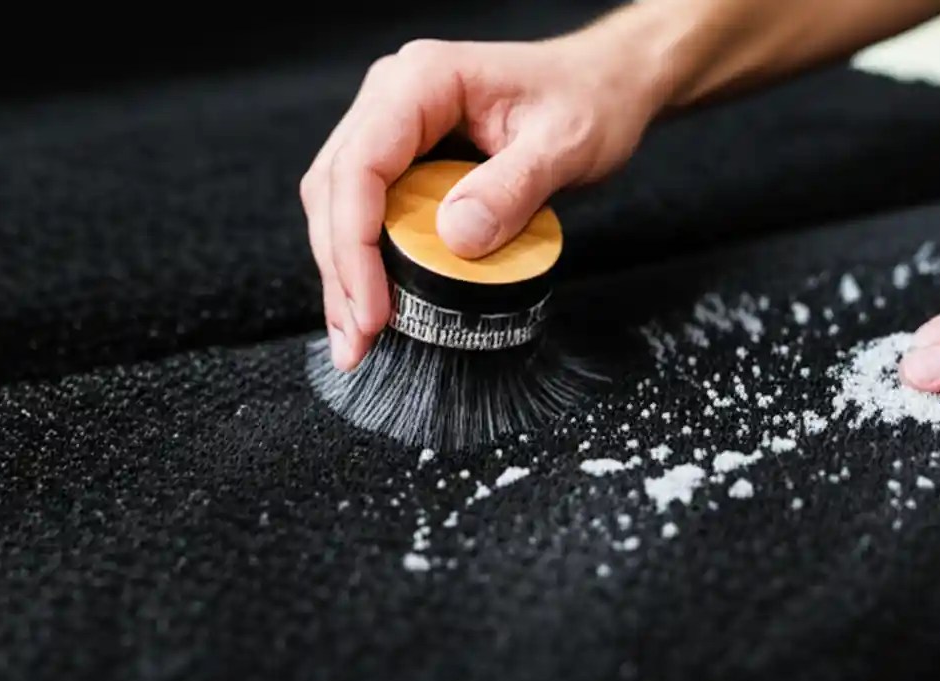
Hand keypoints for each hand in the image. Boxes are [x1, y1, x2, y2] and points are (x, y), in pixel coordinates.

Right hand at [300, 36, 661, 370]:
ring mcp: (394, 126)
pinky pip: (367, 209)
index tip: (373, 309)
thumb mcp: (565, 144)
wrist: (604, 84)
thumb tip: (456, 239)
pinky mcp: (404, 156)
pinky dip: (365, 260)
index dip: (355, 244)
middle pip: (335, 188)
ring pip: (339, 203)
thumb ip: (514, 188)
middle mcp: (393, 96)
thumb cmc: (588, 101)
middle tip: (356, 342)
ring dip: (343, 273)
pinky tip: (371, 305)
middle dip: (341, 271)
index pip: (361, 165)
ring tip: (355, 340)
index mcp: (423, 80)